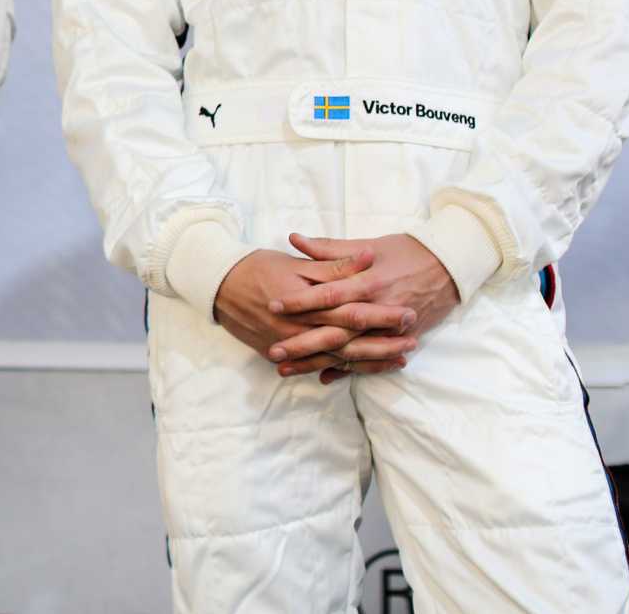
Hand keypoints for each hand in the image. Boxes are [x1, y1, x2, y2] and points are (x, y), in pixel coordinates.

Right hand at [213, 247, 419, 381]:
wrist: (216, 286)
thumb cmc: (256, 268)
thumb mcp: (294, 263)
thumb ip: (333, 264)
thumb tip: (368, 257)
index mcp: (307, 302)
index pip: (352, 311)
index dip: (381, 315)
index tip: (408, 314)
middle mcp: (301, 329)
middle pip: (350, 341)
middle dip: (383, 342)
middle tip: (412, 341)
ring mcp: (291, 345)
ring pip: (337, 358)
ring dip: (370, 360)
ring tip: (399, 359)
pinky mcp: (281, 353)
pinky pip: (316, 366)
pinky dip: (341, 370)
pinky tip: (361, 369)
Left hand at [272, 232, 460, 383]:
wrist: (451, 266)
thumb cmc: (406, 251)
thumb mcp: (368, 244)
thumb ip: (329, 248)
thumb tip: (294, 239)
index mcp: (368, 281)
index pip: (328, 294)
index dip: (300, 301)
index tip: (273, 306)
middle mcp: (377, 308)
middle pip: (336, 330)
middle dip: (303, 342)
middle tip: (273, 350)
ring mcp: (390, 329)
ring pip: (349, 351)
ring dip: (318, 362)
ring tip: (287, 370)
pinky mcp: (399, 339)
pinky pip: (371, 359)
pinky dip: (348, 370)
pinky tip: (324, 377)